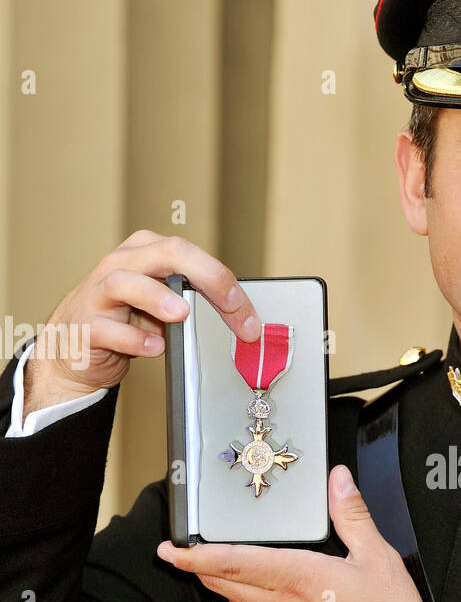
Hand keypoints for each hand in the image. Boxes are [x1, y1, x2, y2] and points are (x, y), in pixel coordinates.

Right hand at [23, 229, 261, 411]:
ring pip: (124, 282)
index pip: (190, 254)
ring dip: (156, 296)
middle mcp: (122, 265)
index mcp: (146, 252)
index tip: (248, 315)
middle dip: (207, 277)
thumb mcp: (160, 304)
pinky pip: (108, 329)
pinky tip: (154, 347)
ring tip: (181, 313)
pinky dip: (133, 338)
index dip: (223, 280)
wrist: (71, 349)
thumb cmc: (123, 320)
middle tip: (231, 305)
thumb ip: (192, 301)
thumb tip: (239, 318)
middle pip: (165, 253)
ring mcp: (99, 295)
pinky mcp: (86, 327)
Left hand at [156, 464, 433, 601]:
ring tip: (220, 574)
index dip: (195, 555)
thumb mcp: (377, 557)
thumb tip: (339, 480)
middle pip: (222, 585)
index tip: (172, 550)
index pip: (232, 562)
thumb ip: (351, 514)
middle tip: (180, 557)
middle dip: (198, 569)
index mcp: (298, 577)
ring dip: (224, 589)